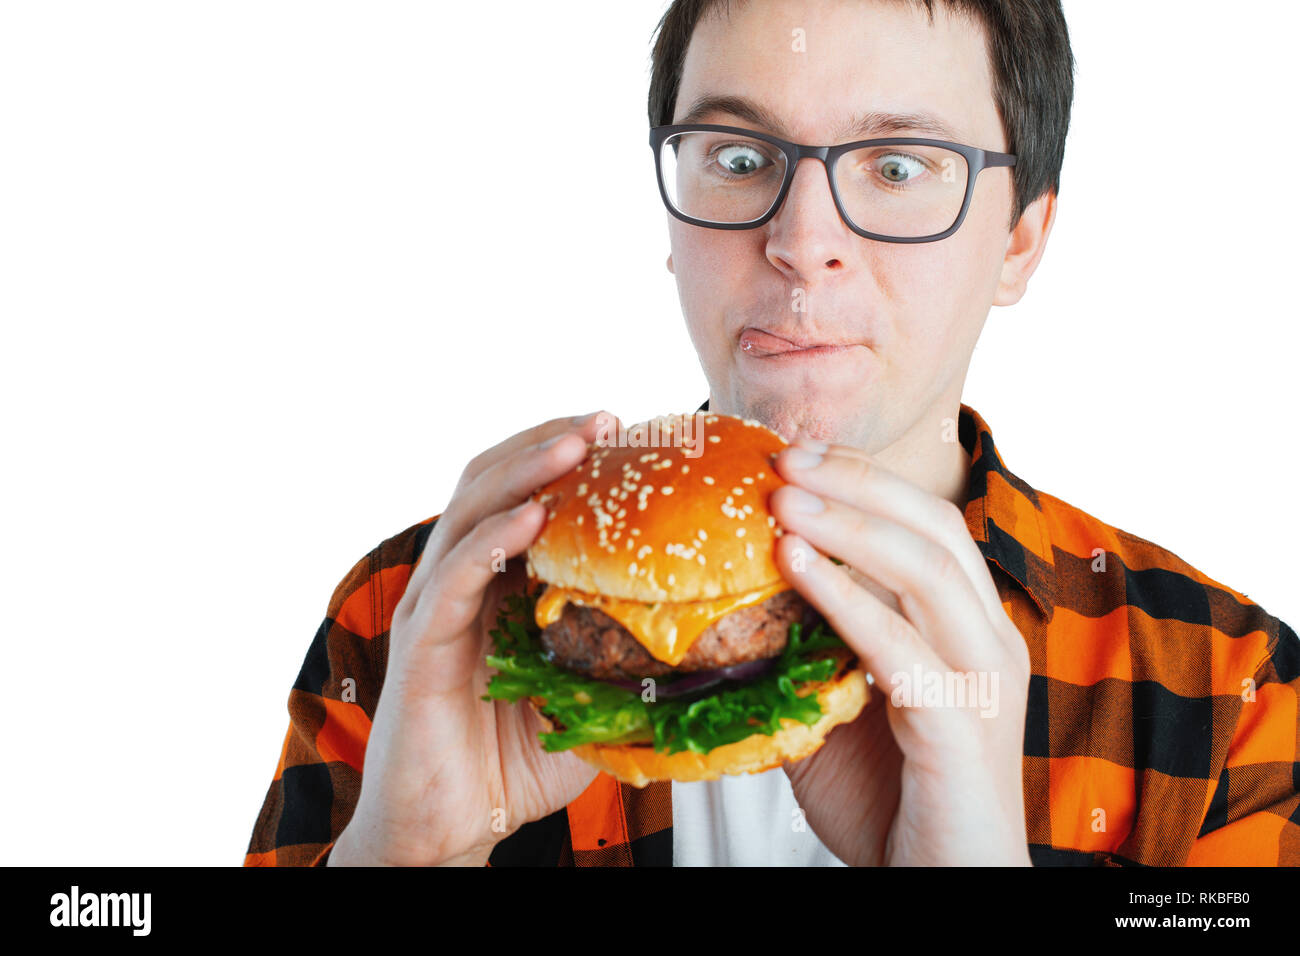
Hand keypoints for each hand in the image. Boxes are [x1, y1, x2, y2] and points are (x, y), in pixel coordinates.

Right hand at [331, 411, 617, 865]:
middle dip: (548, 442)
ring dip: (523, 471)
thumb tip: (705, 636)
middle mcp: (459, 580)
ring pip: (469, 512)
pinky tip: (531, 519)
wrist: (449, 826)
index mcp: (495, 583)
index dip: (566, 457)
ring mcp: (434, 607)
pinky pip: (454, 579)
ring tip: (574, 443)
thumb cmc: (514, 760)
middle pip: (492, 482)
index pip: (524, 494)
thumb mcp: (589, 697)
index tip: (627, 432)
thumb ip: (625, 658)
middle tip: (606, 419)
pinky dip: (491, 540)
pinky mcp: (419, 645)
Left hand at [769, 436, 1031, 865]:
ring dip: (847, 524)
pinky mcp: (962, 726)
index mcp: (966, 624)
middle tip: (783, 458)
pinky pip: (903, 647)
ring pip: (926, 569)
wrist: (940, 884)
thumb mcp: (839, 703)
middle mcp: (986, 639)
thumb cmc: (893, 798)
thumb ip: (812, 647)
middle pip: (932, 527)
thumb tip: (740, 595)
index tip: (795, 453)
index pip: (925, 524)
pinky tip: (794, 568)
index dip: (863, 480)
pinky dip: (846, 598)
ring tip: (781, 498)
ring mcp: (982, 680)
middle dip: (856, 481)